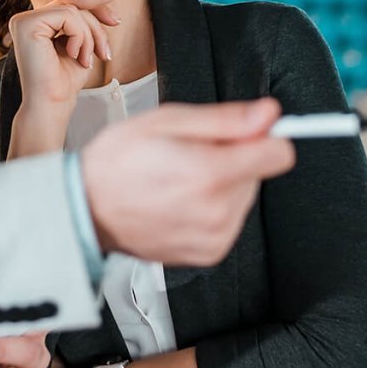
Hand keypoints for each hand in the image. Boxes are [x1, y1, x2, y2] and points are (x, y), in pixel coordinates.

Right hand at [7, 3, 118, 156]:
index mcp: (35, 23)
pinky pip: (67, 15)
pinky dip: (80, 36)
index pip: (69, 5)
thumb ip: (83, 21)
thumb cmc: (65, 81)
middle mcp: (24, 19)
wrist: (52, 105)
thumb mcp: (80, 44)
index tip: (116, 22)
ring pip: (71, 10)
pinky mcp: (26, 25)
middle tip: (102, 54)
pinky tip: (73, 55)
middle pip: (71, 5)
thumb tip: (104, 4)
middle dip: (94, 27)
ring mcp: (23, 21)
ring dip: (88, 36)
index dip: (95, 11)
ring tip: (85, 59)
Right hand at [82, 97, 294, 264]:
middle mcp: (218, 211)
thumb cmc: (117, 161)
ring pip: (244, 196)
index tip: (244, 131)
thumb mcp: (165, 121)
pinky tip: (179, 200)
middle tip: (188, 155)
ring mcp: (215, 237)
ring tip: (178, 178)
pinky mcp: (209, 253)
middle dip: (232, 158)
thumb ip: (223, 119)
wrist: (86, 208)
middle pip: (259, 172)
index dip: (262, 135)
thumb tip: (268, 114)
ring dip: (222, 184)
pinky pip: (230, 220)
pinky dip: (211, 207)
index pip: (279, 154)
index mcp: (209, 174)